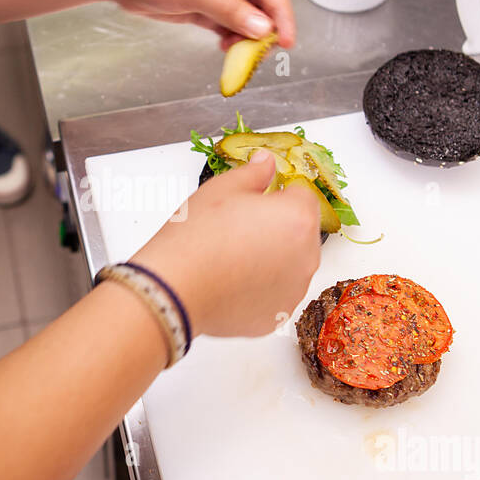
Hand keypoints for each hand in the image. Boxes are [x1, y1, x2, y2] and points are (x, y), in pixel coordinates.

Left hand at [106, 0, 294, 49]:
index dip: (282, 14)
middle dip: (263, 28)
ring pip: (244, 16)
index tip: (287, 41)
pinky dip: (229, 36)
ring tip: (238, 54)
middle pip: (261, 2)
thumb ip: (233, 10)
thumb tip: (264, 28)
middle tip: (260, 54)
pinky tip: (226, 48)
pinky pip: (226, 23)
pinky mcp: (202, 3)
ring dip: (245, 36)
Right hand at [132, 150, 320, 338]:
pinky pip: (276, 294)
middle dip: (279, 227)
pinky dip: (262, 288)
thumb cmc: (195, 237)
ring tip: (234, 257)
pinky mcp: (278, 316)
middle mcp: (306, 256)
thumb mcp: (222, 189)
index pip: (304, 196)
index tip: (259, 201)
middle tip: (240, 228)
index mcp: (298, 218)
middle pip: (301, 232)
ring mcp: (294, 290)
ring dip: (273, 258)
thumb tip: (267, 163)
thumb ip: (254, 173)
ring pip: (291, 265)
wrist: (174, 288)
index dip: (280, 195)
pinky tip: (233, 281)